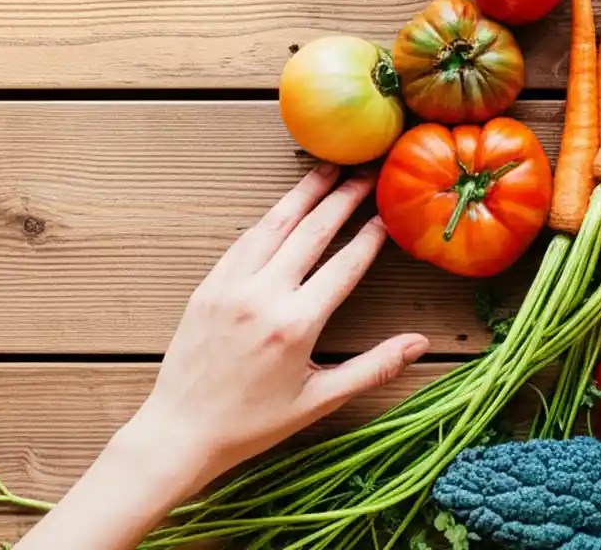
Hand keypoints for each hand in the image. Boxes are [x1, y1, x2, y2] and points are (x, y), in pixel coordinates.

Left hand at [16, 163, 428, 549]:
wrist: (180, 432)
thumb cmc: (253, 423)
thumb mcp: (321, 399)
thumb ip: (374, 367)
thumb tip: (419, 344)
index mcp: (296, 325)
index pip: (344, 265)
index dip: (369, 236)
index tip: (388, 213)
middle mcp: (262, 297)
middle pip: (311, 232)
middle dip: (342, 199)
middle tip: (366, 174)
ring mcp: (230, 287)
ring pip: (274, 225)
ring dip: (304, 194)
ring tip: (329, 169)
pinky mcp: (208, 286)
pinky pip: (244, 241)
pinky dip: (270, 218)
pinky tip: (286, 205)